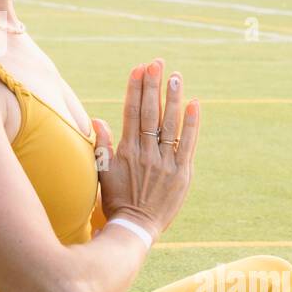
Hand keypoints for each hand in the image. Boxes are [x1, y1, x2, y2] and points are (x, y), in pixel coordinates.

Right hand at [92, 58, 199, 237]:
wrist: (135, 228)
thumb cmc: (117, 200)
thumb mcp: (103, 173)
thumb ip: (102, 146)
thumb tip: (97, 120)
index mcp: (127, 151)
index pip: (132, 113)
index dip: (135, 89)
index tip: (139, 69)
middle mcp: (146, 153)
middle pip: (150, 113)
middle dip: (153, 85)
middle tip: (157, 63)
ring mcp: (165, 162)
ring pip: (170, 124)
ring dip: (172, 98)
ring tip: (175, 76)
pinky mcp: (182, 173)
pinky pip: (188, 143)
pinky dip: (192, 123)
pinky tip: (194, 103)